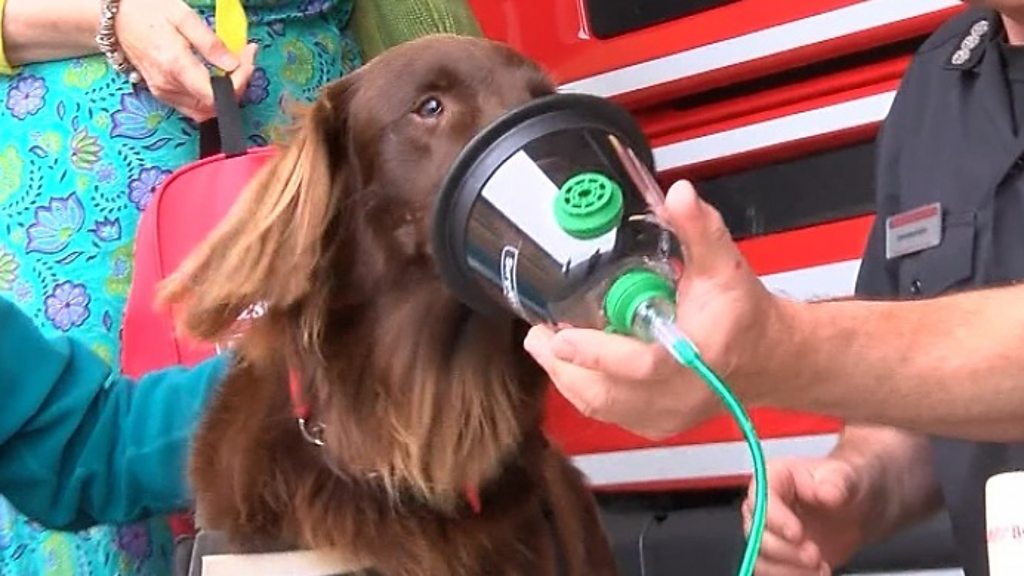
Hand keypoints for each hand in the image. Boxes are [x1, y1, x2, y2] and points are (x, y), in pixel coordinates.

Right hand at [116, 0, 257, 120]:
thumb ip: (210, 43)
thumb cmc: (146, 11)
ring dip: (226, 93)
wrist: (114, 18)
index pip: (216, 94)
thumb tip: (233, 64)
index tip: (248, 58)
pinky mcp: (163, 94)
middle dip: (237, 85)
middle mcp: (169, 86)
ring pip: (206, 110)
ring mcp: (164, 93)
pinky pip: (194, 107)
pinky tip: (217, 75)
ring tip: (234, 67)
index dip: (239, 82)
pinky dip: (211, 96)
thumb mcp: (183, 16)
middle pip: (215, 105)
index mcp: (175, 66)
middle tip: (245, 59)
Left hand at [524, 180, 787, 438]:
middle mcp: (681, 394)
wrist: (763, 357)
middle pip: (607, 394)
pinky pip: (607, 412)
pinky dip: (582, 388)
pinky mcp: (654, 424)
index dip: (598, 354)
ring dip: (567, 376)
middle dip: (564, 366)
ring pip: (601, 407)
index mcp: (699, 357)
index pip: (642, 365)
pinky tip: (569, 363)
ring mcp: (665, 415)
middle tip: (538, 335)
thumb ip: (699, 229)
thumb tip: (679, 194)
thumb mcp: (724, 266)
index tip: (561, 337)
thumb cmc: (742, 314)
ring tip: (545, 344)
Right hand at [741, 458, 868, 574]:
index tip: (798, 534)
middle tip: (814, 556)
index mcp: (773, 478)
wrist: (856, 508)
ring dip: (788, 570)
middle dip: (785, 550)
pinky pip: (773, 573)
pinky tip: (818, 573)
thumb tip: (826, 493)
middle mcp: (765, 507)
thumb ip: (836, 482)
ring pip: (760, 558)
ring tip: (821, 568)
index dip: (775, 519)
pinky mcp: (780, 556)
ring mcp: (771, 534)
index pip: (761, 499)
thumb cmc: (843, 484)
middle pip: (757, 533)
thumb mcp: (845, 476)